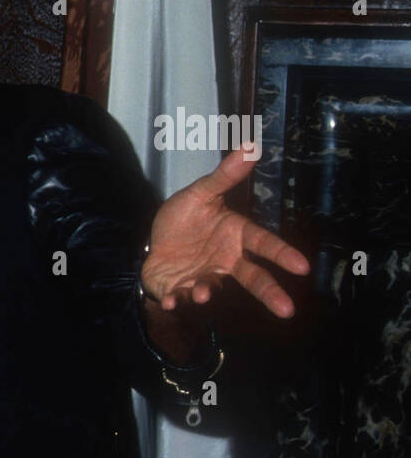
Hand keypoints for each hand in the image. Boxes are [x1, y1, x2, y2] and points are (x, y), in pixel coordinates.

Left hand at [141, 146, 309, 317]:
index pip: (263, 243)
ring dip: (208, 291)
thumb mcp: (200, 193)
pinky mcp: (180, 289)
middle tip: (287, 310)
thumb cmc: (185, 219)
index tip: (303, 267)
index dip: (282, 254)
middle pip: (252, 277)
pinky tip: (168, 301)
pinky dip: (174, 300)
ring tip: (203, 294)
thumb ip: (224, 176)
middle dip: (268, 292)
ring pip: (212, 287)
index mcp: (235, 235)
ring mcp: (204, 277)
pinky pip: (179, 297)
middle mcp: (225, 260)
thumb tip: (249, 146)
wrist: (155, 242)